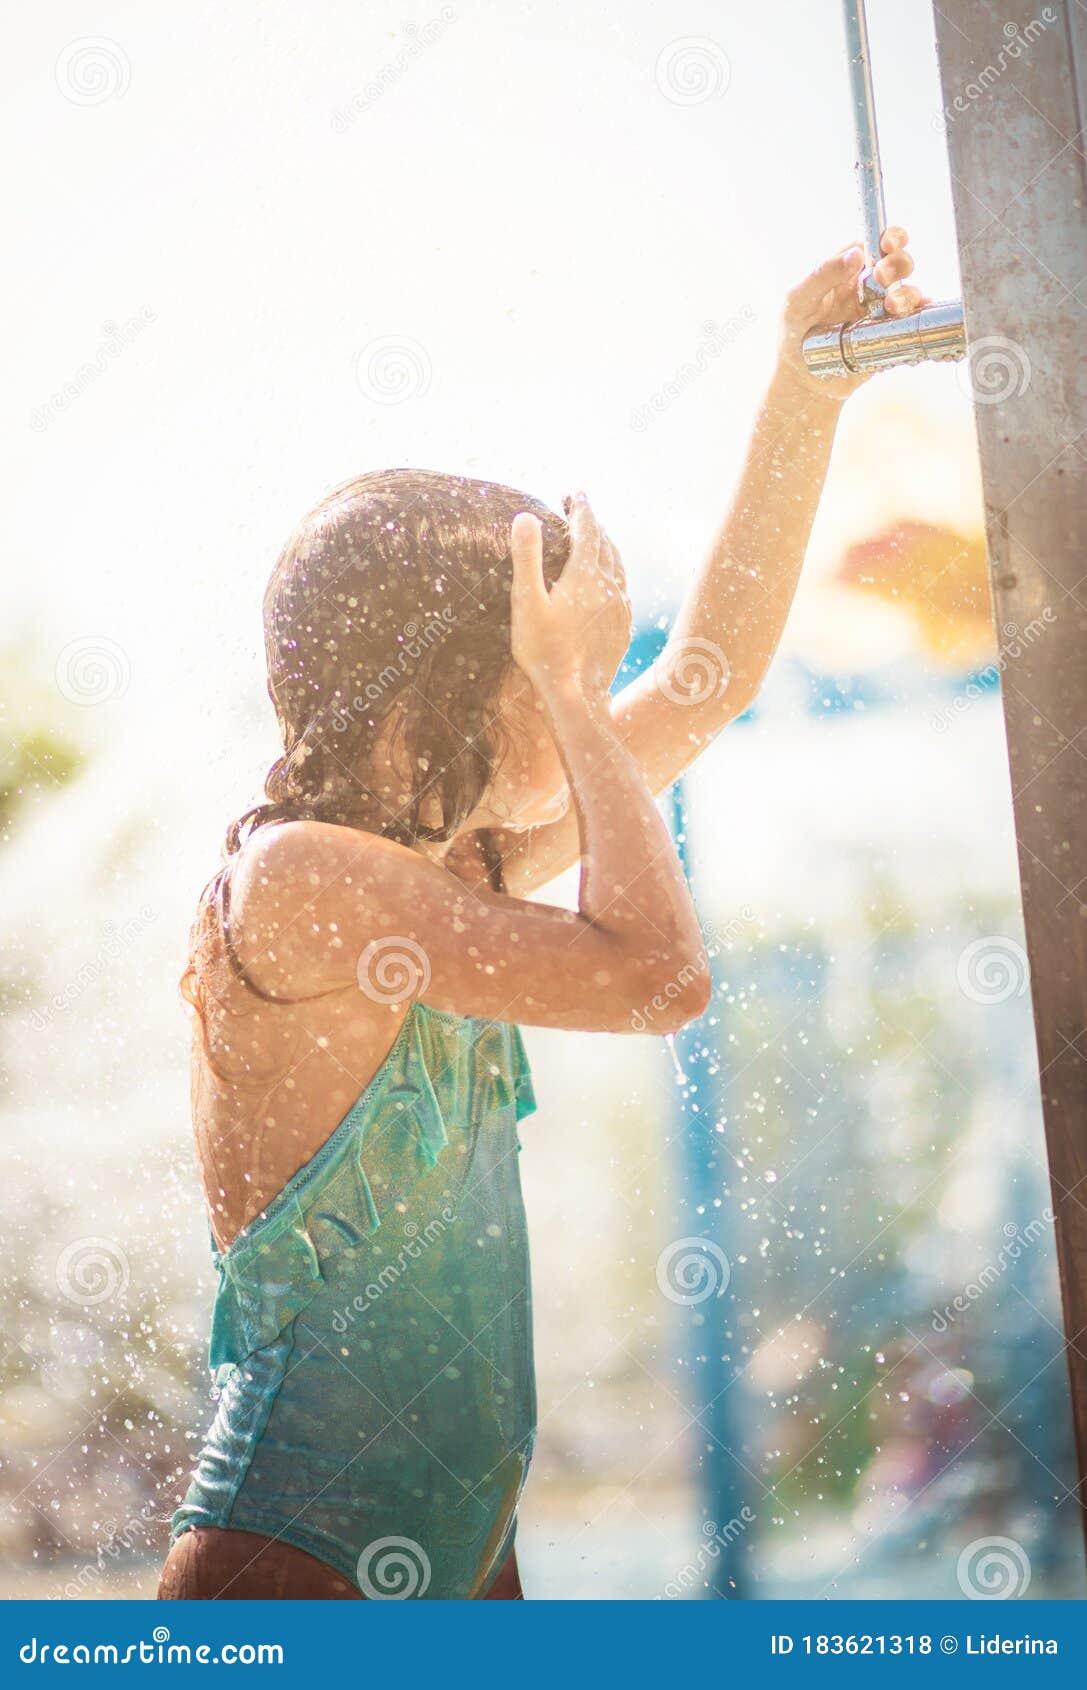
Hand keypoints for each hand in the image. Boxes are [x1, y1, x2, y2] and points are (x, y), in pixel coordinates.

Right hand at [510, 492, 630, 705]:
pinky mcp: (624, 625)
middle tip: (580, 510)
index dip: (581, 507)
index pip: (587, 528)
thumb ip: (527, 557)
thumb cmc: (544, 651)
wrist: (577, 696)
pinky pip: (623, 588)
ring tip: (597, 538)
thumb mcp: (526, 602)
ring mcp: (620, 606)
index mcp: (585, 574)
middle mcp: (609, 585)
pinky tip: (609, 580)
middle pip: (605, 543)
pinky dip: (614, 572)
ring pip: (618, 564)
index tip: (575, 492)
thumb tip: (524, 516)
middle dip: (592, 523)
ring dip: (607, 546)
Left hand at [776, 227, 929, 401]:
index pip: (872, 244)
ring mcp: (881, 311)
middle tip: (882, 277)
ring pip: (908, 291)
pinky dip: (921, 314)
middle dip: (898, 263)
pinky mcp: (890, 335)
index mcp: (846, 272)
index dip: (887, 238)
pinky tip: (919, 312)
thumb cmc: (795, 336)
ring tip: (890, 305)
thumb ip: (822, 275)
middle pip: (896, 262)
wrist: (804, 382)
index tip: (887, 243)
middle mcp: (867, 288)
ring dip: (906, 293)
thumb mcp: (797, 302)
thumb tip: (856, 253)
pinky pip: (914, 320)